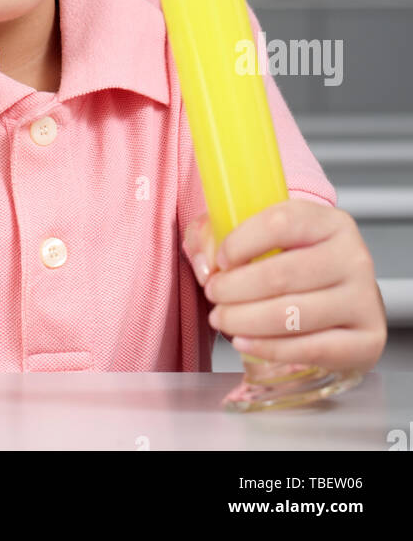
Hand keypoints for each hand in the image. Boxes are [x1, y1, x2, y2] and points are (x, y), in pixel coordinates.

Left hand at [182, 201, 387, 373]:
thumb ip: (216, 236)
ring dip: (245, 320)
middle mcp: (353, 257)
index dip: (242, 241)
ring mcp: (364, 300)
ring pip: (293, 314)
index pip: (282, 222)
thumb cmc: (295, 263)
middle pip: (282, 274)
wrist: (341, 299)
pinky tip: (244, 342)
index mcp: (329, 222)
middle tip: (213, 295)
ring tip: (222, 319)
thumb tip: (204, 264)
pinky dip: (269, 348)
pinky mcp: (366, 340)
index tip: (220, 260)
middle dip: (235, 289)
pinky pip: (310, 348)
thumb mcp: (256, 234)